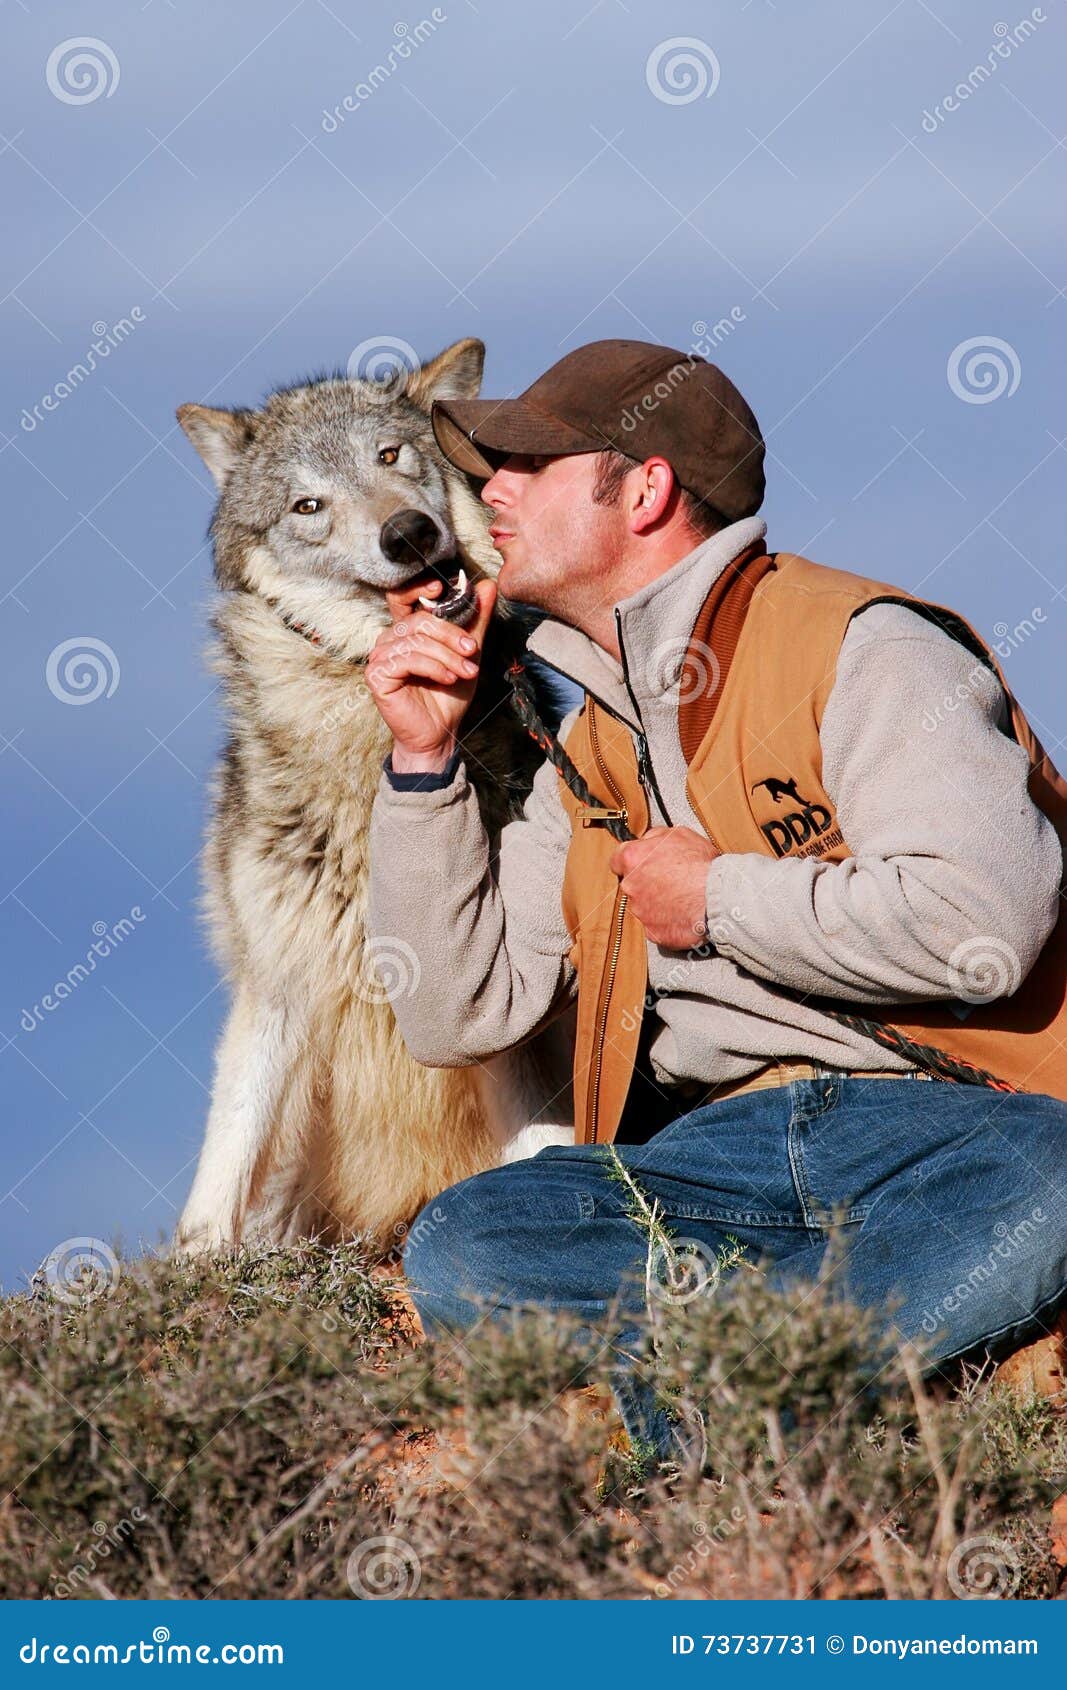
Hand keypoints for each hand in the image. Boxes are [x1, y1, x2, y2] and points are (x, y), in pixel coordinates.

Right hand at [367, 577, 496, 769]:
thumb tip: (487, 586)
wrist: (440, 733)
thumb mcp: (468, 653)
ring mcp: (380, 657)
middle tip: (472, 650)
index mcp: (406, 630)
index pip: (402, 597)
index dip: (417, 587)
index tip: (441, 587)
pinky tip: (449, 679)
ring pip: (416, 641)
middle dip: (450, 634)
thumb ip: (475, 619)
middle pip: (418, 621)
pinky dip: (434, 668)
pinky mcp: (377, 675)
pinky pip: (408, 660)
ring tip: (467, 672)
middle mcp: (389, 640)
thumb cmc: (449, 694)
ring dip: (447, 656)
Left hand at [609, 825, 720, 949]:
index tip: (642, 864)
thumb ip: (655, 837)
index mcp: (633, 858)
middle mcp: (631, 886)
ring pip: (643, 906)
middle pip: (631, 885)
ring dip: (657, 903)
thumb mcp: (679, 834)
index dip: (632, 862)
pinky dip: (667, 921)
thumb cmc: (701, 864)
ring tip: (681, 898)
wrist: (717, 896)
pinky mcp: (653, 932)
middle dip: (646, 883)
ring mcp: (640, 911)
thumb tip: (647, 841)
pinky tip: (683, 913)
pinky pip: (656, 926)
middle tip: (670, 881)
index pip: (617, 860)